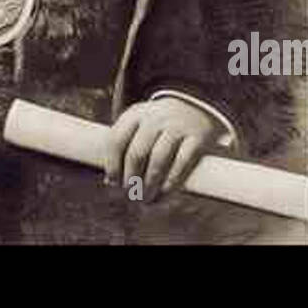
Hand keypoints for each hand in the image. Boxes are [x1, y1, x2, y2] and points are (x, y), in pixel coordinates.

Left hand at [105, 98, 219, 201]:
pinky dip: (171, 181)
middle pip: (137, 153)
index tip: (113, 182)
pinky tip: (164, 192)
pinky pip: (181, 163)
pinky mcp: (197, 138)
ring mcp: (177, 127)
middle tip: (131, 195)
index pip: (116, 139)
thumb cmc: (158, 126)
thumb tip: (110, 182)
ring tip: (145, 198)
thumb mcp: (139, 127)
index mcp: (135, 114)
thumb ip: (124, 150)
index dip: (112, 164)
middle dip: (131, 179)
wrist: (195, 109)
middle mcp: (155, 118)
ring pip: (158, 160)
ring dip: (149, 184)